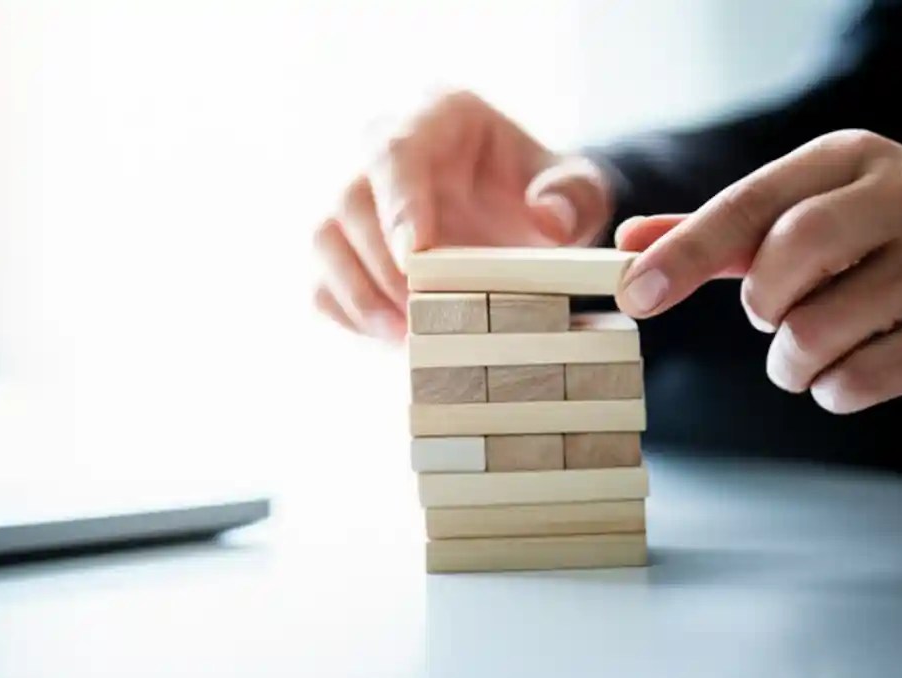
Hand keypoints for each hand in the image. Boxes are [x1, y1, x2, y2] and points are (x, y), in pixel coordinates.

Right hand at [313, 90, 613, 341]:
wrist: (527, 218)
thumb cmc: (546, 194)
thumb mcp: (579, 188)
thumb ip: (573, 197)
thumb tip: (548, 222)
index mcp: (437, 117)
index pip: (396, 151)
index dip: (398, 205)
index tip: (414, 256)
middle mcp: (384, 152)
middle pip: (349, 199)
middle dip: (378, 263)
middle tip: (417, 313)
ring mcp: (359, 200)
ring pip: (325, 239)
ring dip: (358, 293)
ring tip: (403, 335)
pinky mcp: (347, 248)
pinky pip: (323, 280)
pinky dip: (350, 313)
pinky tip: (391, 335)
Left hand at [613, 129, 901, 413]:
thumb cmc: (882, 236)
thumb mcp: (811, 209)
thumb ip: (723, 231)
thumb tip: (631, 245)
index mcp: (852, 158)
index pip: (750, 203)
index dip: (685, 253)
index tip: (636, 293)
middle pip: (787, 258)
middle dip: (761, 305)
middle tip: (774, 315)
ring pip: (818, 331)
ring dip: (791, 361)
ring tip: (811, 348)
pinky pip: (860, 380)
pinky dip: (833, 389)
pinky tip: (852, 367)